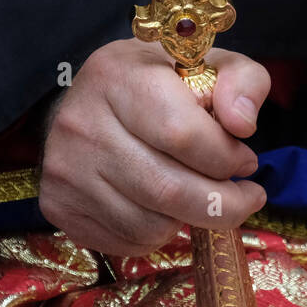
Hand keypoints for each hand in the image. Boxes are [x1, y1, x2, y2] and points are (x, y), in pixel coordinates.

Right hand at [38, 38, 269, 254]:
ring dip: (189, 219)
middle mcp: (81, 123)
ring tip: (198, 194)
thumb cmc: (162, 84)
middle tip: (245, 198)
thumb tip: (243, 124)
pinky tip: (164, 207)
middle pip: (168, 191)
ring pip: (150, 225)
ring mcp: (65, 169)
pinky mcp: (59, 206)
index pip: (182, 135)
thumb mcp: (210, 65)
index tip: (247, 161)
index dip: (226, 158)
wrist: (94, 101)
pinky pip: (127, 242)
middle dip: (223, 204)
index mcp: (118, 77)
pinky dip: (159, 234)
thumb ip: (244, 82)